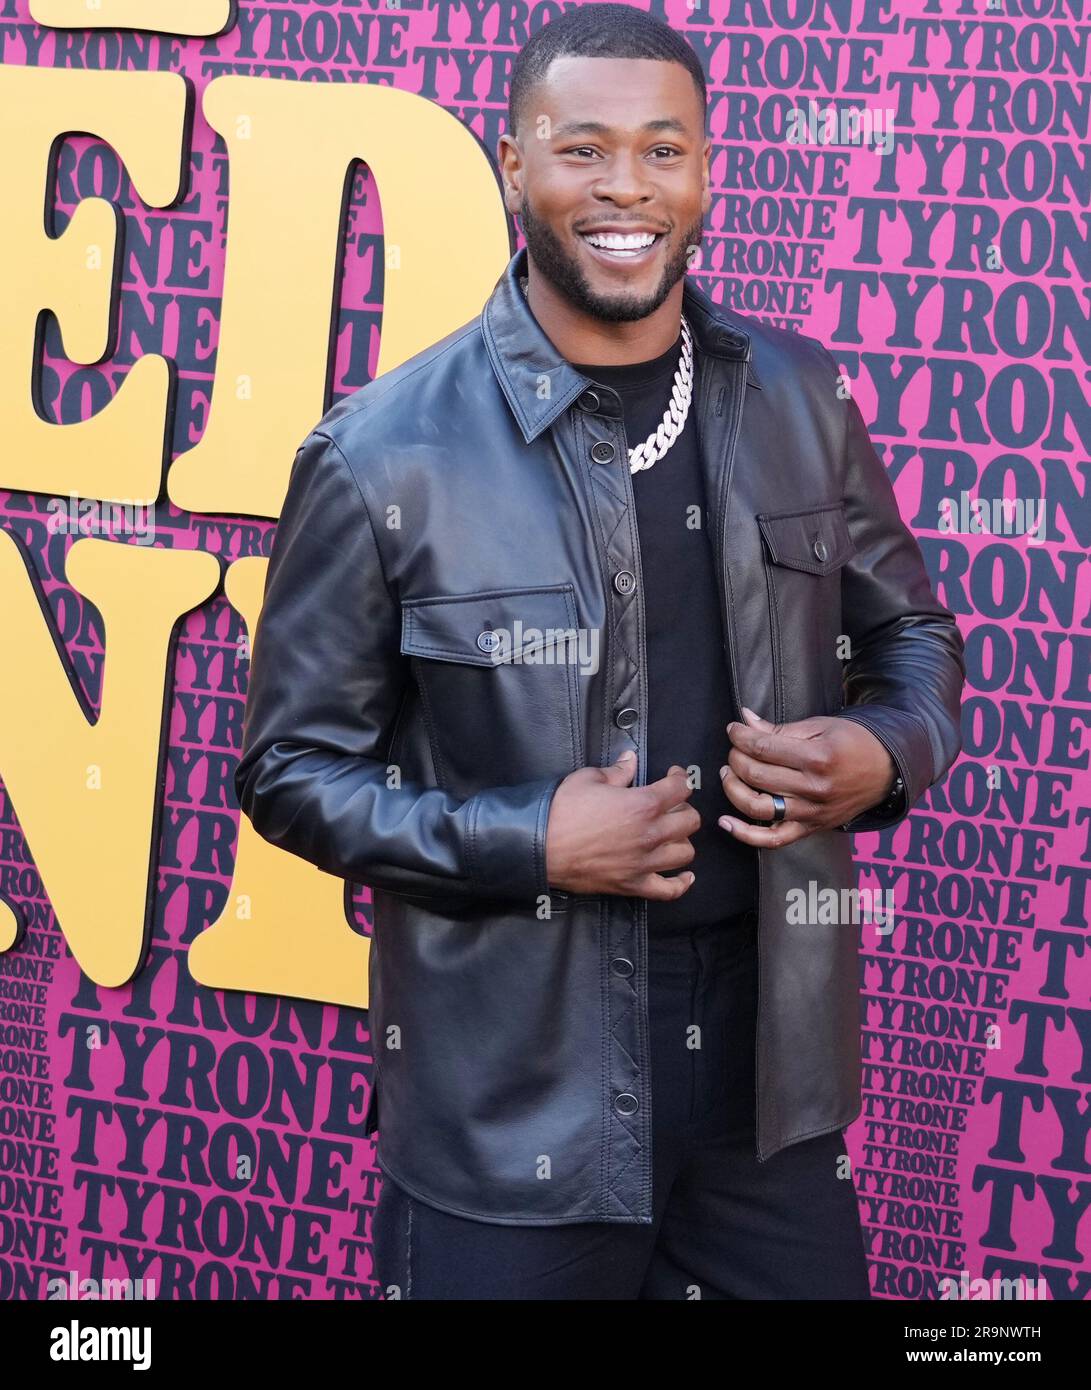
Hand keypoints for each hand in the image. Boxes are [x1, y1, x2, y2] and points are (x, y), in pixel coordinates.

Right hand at [545, 752, 700, 898]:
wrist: (540, 846)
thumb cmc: (562, 811)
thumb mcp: (588, 779)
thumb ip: (616, 771)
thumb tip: (630, 760)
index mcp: (643, 804)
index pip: (681, 789)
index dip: (681, 779)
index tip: (674, 777)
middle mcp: (650, 834)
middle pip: (690, 821)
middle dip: (683, 809)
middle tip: (670, 806)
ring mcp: (644, 862)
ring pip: (685, 853)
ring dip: (681, 842)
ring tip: (669, 835)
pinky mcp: (633, 884)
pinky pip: (669, 890)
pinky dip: (681, 884)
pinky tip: (684, 875)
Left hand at [717, 707, 896, 846]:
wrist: (886, 771)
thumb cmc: (853, 743)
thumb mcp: (821, 727)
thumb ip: (780, 728)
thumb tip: (745, 719)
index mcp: (816, 757)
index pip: (763, 748)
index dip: (740, 737)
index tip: (733, 730)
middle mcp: (813, 788)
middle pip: (756, 775)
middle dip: (735, 758)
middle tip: (734, 749)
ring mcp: (811, 812)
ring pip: (758, 807)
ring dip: (733, 789)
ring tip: (729, 775)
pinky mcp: (810, 829)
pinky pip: (773, 840)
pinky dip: (745, 834)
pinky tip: (726, 822)